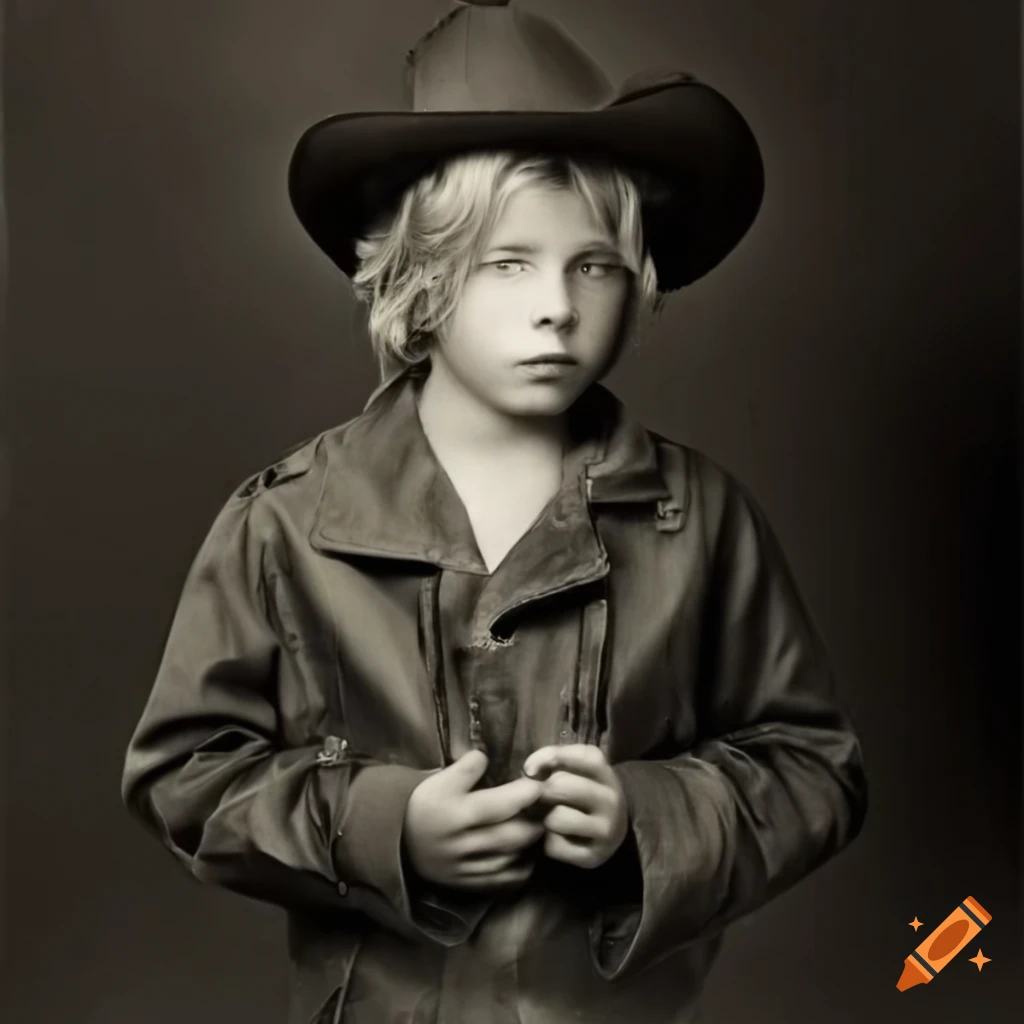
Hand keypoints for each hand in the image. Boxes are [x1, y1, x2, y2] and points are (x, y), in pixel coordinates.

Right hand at [403, 750, 544, 891]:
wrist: (401, 843)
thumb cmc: (425, 805)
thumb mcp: (440, 779)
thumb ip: (468, 767)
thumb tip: (491, 756)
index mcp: (455, 813)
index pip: (499, 804)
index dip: (526, 794)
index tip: (541, 783)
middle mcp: (464, 844)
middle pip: (513, 834)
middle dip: (537, 819)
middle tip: (548, 805)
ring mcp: (469, 868)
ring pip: (514, 857)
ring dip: (533, 841)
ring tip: (540, 824)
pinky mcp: (472, 885)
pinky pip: (507, 879)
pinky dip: (524, 865)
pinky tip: (527, 851)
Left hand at [521, 744, 628, 869]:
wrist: (614, 828)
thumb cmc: (584, 791)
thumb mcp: (577, 769)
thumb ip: (555, 761)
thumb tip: (529, 770)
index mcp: (604, 773)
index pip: (578, 756)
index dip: (548, 757)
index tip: (529, 769)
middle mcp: (610, 800)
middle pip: (560, 785)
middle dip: (543, 791)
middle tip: (542, 798)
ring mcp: (606, 830)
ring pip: (556, 818)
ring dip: (545, 819)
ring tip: (551, 819)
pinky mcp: (594, 856)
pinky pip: (555, 846)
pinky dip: (549, 843)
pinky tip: (558, 839)